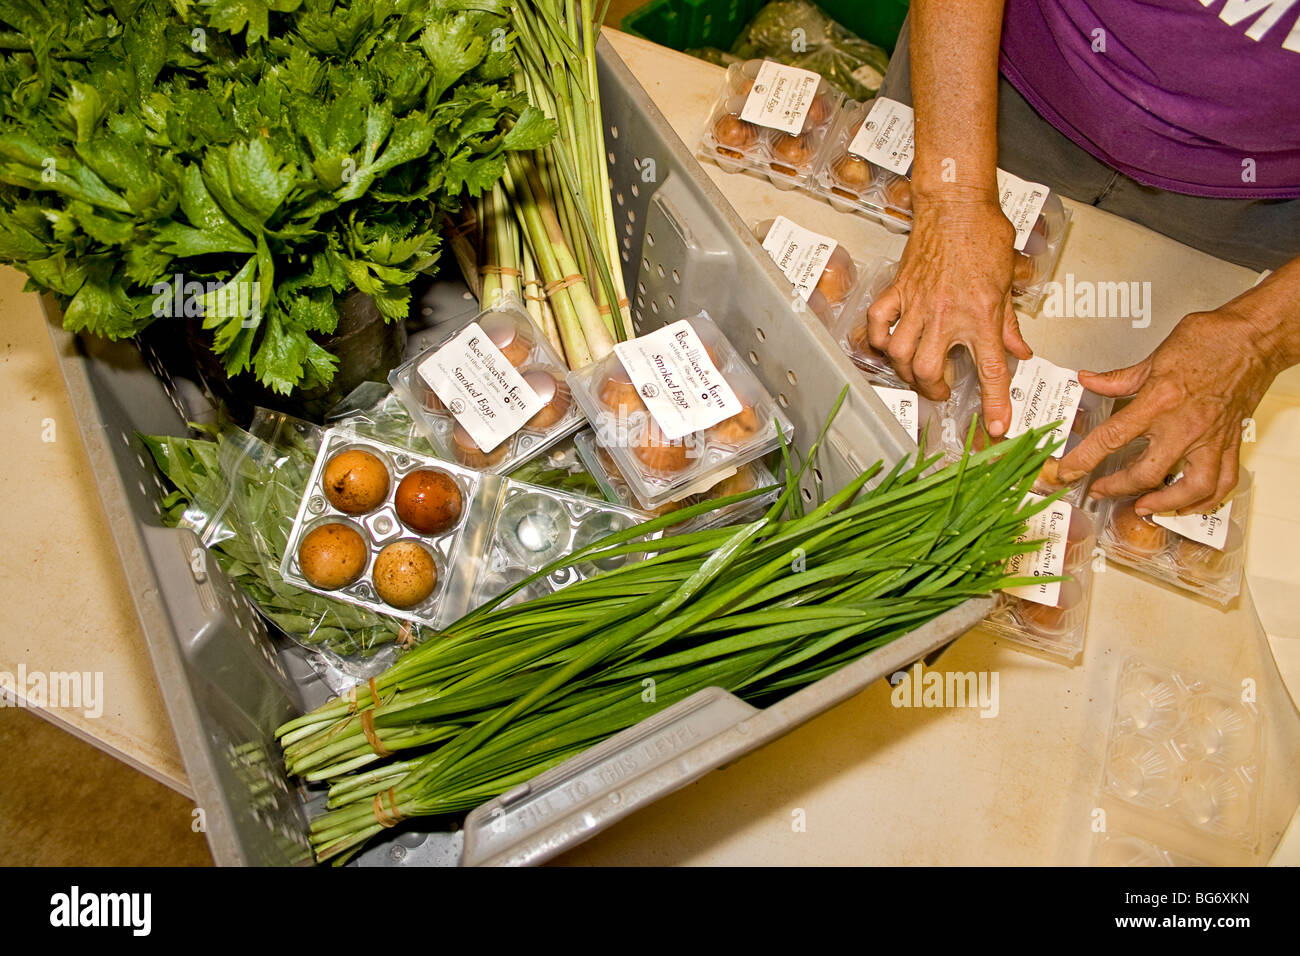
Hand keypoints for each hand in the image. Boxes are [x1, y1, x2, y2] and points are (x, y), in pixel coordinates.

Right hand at [866, 187, 1029, 435]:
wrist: (956, 205)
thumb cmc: (985, 237)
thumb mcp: (1008, 284)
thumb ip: (1010, 325)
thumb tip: (1020, 352)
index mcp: (981, 315)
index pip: (991, 370)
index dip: (995, 403)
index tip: (996, 427)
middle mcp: (947, 314)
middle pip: (929, 370)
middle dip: (934, 390)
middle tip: (941, 390)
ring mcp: (917, 303)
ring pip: (899, 354)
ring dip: (906, 372)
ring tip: (916, 373)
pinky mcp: (898, 290)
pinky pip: (877, 323)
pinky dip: (877, 340)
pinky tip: (886, 346)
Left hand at [1058, 304, 1287, 513]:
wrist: (1255, 337)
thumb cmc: (1211, 340)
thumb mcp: (1155, 357)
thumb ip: (1119, 378)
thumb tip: (1089, 380)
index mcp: (1159, 401)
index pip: (1112, 439)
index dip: (1084, 460)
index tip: (1067, 473)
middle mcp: (1185, 425)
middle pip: (1145, 473)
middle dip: (1117, 488)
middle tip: (1100, 490)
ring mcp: (1211, 438)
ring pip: (1189, 488)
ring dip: (1164, 504)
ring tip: (1144, 507)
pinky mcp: (1231, 442)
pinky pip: (1223, 482)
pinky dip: (1205, 500)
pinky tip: (1187, 504)